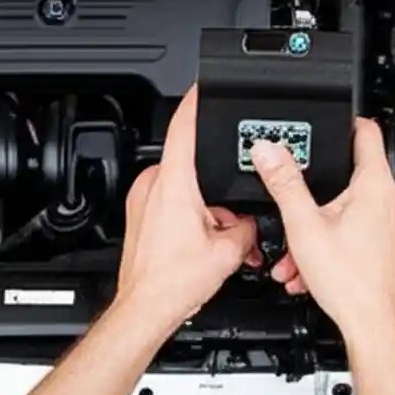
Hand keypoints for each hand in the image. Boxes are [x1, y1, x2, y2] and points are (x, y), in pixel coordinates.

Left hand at [115, 86, 261, 329]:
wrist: (145, 309)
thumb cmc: (174, 282)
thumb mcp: (229, 250)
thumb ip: (249, 225)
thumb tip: (255, 220)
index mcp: (174, 182)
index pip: (183, 126)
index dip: (196, 101)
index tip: (205, 85)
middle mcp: (153, 185)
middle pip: (194, 166)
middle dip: (218, 186)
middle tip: (235, 211)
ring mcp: (143, 200)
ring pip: (184, 188)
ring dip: (206, 207)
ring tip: (221, 235)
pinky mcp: (139, 217)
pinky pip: (170, 204)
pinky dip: (191, 217)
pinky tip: (204, 241)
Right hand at [249, 118, 394, 339]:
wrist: (375, 327)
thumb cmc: (352, 282)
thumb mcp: (304, 225)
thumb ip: (284, 183)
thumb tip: (269, 151)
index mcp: (374, 184)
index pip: (366, 130)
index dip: (343, 120)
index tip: (324, 121)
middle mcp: (389, 200)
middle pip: (350, 172)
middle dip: (316, 186)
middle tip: (293, 190)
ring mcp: (391, 223)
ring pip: (347, 208)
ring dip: (317, 222)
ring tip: (296, 246)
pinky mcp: (387, 244)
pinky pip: (354, 230)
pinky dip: (329, 241)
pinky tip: (307, 265)